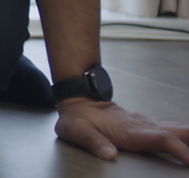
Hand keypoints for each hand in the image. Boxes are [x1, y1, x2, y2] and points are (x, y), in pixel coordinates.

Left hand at [55, 98, 188, 162]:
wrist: (79, 100)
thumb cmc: (77, 118)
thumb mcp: (76, 130)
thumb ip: (93, 142)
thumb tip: (110, 155)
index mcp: (130, 130)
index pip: (162, 138)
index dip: (180, 149)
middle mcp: (143, 126)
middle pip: (179, 132)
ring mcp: (146, 124)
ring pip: (178, 130)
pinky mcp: (145, 126)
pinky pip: (171, 130)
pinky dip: (186, 137)